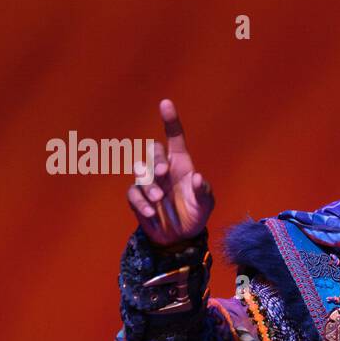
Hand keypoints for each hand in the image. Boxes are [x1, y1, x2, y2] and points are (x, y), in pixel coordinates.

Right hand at [126, 99, 213, 246]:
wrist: (180, 237)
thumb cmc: (195, 213)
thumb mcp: (206, 205)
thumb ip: (204, 192)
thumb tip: (198, 178)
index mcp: (181, 163)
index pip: (174, 137)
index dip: (170, 120)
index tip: (165, 103)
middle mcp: (163, 169)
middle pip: (153, 151)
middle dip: (156, 159)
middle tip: (163, 173)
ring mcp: (149, 183)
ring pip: (141, 172)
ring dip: (149, 184)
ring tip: (159, 199)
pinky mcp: (138, 198)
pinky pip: (133, 194)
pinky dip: (141, 202)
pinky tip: (151, 212)